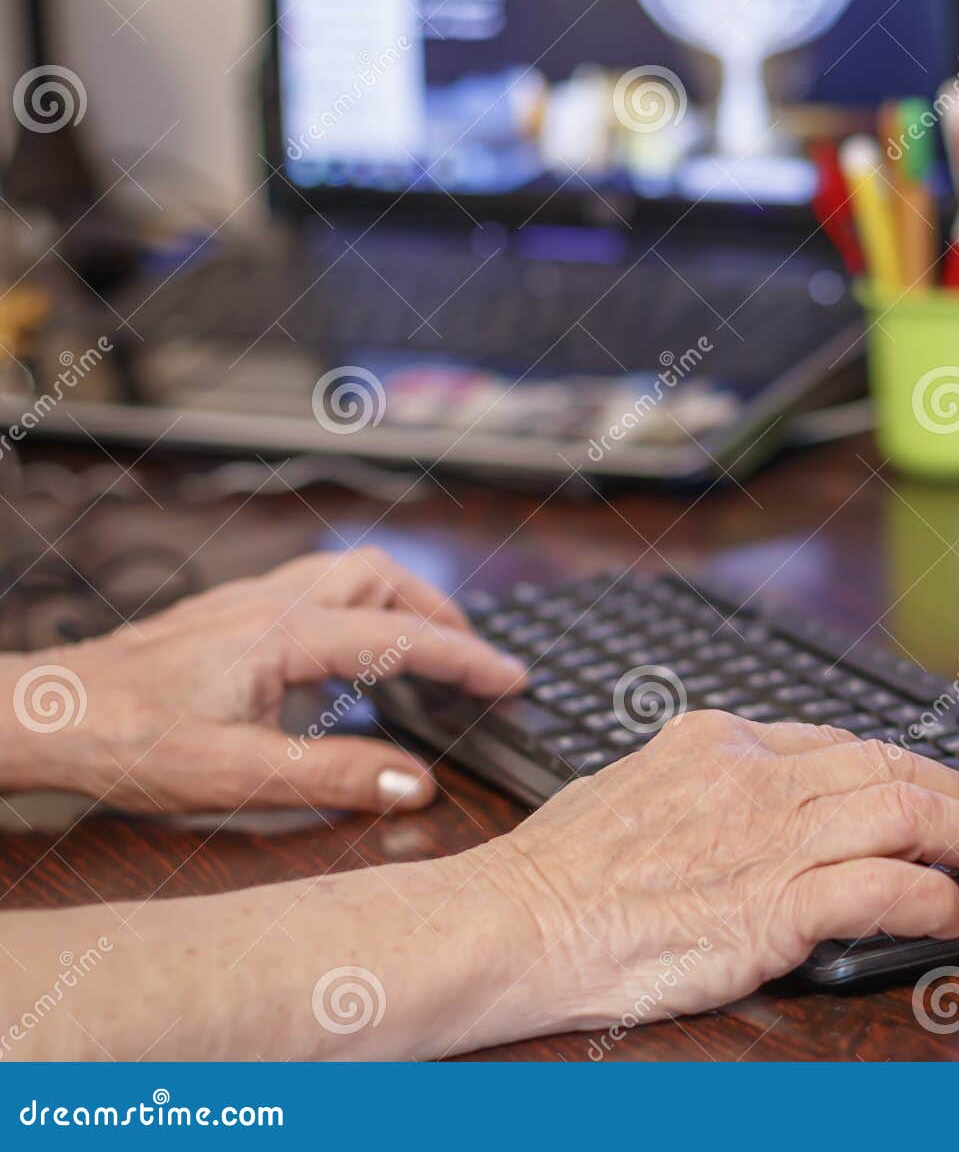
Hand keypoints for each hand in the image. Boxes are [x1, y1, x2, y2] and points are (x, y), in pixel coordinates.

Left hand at [0, 547, 524, 813]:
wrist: (42, 716)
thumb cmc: (124, 743)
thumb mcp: (236, 776)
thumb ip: (334, 777)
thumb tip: (416, 784)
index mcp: (284, 636)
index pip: (401, 638)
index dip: (466, 659)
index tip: (512, 678)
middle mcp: (270, 604)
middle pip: (381, 577)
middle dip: (439, 613)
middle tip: (473, 658)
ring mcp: (244, 602)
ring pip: (345, 573)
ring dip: (398, 600)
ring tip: (424, 646)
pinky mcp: (223, 614)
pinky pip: (312, 589)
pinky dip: (355, 608)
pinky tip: (344, 655)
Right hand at [485, 710, 958, 1039]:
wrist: (512, 921)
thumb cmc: (558, 869)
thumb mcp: (635, 786)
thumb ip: (708, 784)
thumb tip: (763, 800)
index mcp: (719, 741)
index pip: (840, 743)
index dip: (906, 767)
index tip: (938, 789)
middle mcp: (752, 778)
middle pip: (888, 765)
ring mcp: (764, 838)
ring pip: (902, 812)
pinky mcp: (769, 906)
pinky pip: (881, 890)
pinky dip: (932, 899)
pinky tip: (954, 912)